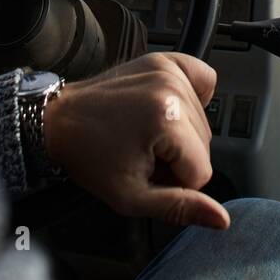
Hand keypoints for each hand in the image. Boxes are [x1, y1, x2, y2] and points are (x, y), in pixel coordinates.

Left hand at [42, 52, 229, 229]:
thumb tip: (220, 219)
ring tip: (146, 134)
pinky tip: (168, 109)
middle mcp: (171, 89)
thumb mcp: (131, 196)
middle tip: (143, 154)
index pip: (202, 171)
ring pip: (204, 120)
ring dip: (181, 134)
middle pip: (205, 145)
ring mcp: (168, 71)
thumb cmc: (89, 157)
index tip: (147, 173)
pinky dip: (194, 96)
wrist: (58, 120)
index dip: (175, 182)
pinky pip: (204, 78)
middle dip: (178, 158)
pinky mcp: (164, 60)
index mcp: (166, 120)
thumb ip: (180, 208)